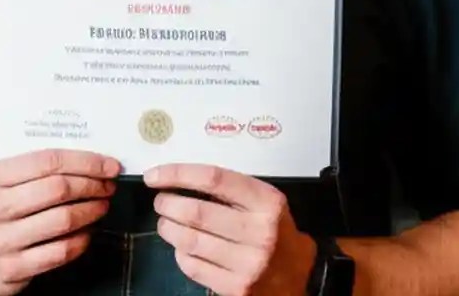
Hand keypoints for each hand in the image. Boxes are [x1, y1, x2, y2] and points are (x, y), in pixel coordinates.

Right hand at [0, 149, 119, 294]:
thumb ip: (32, 167)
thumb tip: (87, 159)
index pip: (47, 162)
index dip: (86, 162)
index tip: (109, 165)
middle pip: (58, 190)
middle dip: (93, 185)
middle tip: (108, 186)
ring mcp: (2, 243)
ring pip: (63, 222)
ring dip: (92, 211)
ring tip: (102, 205)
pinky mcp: (12, 272)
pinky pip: (59, 253)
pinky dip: (82, 240)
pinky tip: (87, 231)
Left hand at [145, 164, 318, 295]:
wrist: (303, 276)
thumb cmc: (277, 233)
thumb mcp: (266, 203)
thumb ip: (232, 190)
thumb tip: (181, 181)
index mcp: (267, 202)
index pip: (213, 179)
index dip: (178, 174)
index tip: (154, 175)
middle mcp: (260, 232)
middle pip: (196, 211)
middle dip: (168, 204)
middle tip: (161, 202)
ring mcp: (248, 263)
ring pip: (189, 241)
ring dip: (168, 228)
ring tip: (166, 223)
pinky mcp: (237, 287)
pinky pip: (193, 267)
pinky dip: (180, 254)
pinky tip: (183, 247)